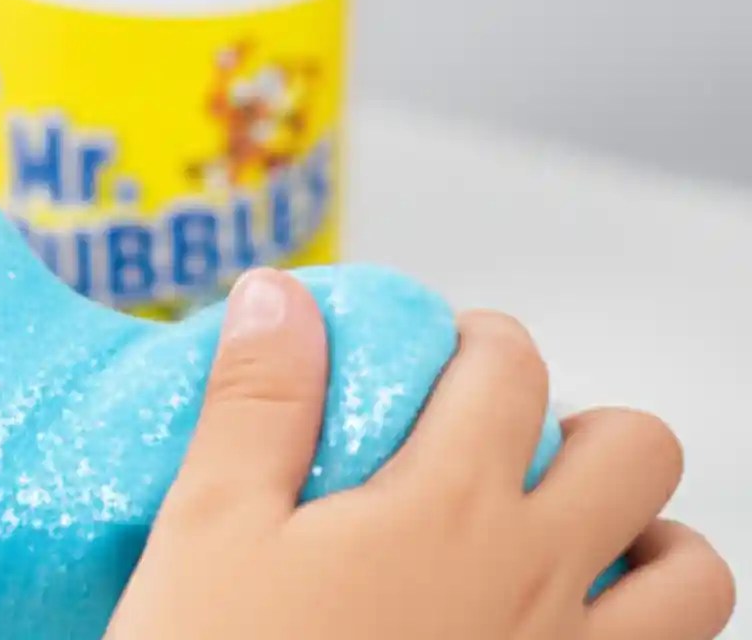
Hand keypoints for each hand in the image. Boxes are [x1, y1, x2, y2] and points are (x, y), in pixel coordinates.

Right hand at [108, 269, 734, 638]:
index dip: (477, 338)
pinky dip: (643, 631)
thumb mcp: (207, 530)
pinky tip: (564, 630)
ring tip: (563, 540)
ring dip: (644, 535)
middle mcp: (536, 583)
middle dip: (580, 423)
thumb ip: (254, 403)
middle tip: (504, 448)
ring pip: (693, 575)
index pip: (508, 368)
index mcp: (447, 510)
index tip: (440, 358)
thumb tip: (278, 294)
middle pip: (636, 452)